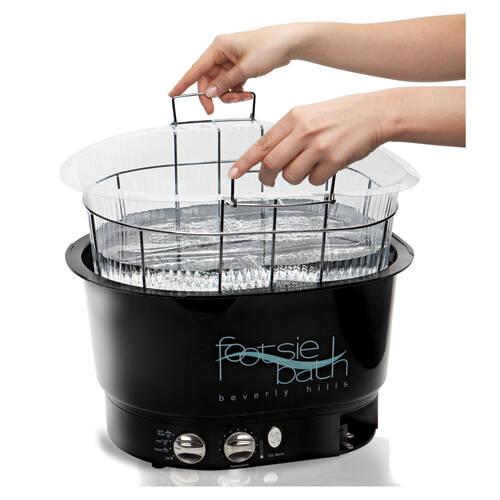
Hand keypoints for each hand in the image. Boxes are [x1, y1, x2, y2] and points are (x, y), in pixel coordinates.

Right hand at [168, 25, 299, 112]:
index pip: (196, 68)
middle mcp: (222, 53)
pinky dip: (237, 92)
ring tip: (242, 97)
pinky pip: (231, 84)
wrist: (288, 44)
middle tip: (214, 110)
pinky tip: (247, 92)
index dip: (183, 83)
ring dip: (229, 95)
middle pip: (208, 80)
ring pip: (220, 85)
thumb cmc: (268, 47)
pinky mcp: (239, 68)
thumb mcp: (245, 69)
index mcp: (218, 47)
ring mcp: (230, 61)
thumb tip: (209, 93)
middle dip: (213, 96)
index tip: (172, 94)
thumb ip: (225, 83)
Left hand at [229, 91, 392, 185]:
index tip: (233, 173)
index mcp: (294, 117)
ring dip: (294, 177)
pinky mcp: (333, 160)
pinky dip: (315, 178)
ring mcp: (319, 146)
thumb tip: (268, 156)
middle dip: (266, 177)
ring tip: (308, 165)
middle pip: (272, 164)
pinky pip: (313, 181)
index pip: (262, 144)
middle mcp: (304, 131)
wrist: (374, 114)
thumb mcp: (308, 114)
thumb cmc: (340, 114)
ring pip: (291, 176)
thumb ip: (287, 133)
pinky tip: (325, 165)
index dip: (245, 162)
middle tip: (268, 181)